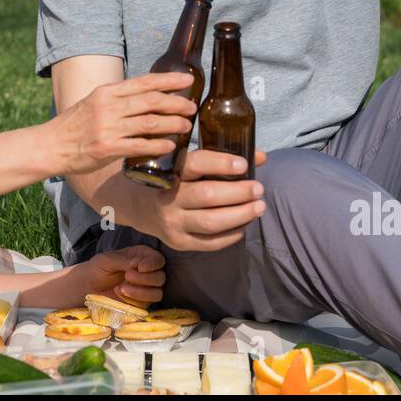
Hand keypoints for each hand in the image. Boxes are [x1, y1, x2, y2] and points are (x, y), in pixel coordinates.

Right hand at [45, 72, 197, 175]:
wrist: (51, 145)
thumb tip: (147, 97)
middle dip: (176, 103)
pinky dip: (157, 144)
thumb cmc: (75, 125)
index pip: (144, 82)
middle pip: (151, 100)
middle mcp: (108, 106)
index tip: (188, 80)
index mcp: (107, 92)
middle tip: (192, 107)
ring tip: (187, 126)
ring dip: (172, 123)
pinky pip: (139, 145)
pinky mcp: (107, 148)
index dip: (169, 80)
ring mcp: (108, 127)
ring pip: (149, 122)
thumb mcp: (94, 102)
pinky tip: (170, 145)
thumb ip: (118, 99)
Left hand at [72, 244, 166, 306]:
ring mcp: (145, 289)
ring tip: (122, 288)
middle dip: (145, 278)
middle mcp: (147, 272)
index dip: (153, 264)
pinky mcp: (140, 303)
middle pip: (161, 277)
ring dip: (141, 292)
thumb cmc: (97, 268)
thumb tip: (140, 264)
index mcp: (142, 256)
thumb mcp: (107, 260)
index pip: (158, 259)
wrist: (86, 288)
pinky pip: (146, 304)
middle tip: (127, 276)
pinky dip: (133, 300)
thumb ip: (124, 260)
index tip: (140, 267)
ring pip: (157, 293)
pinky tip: (119, 293)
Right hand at [137, 146, 267, 251]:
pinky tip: (244, 224)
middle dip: (239, 193)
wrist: (139, 205)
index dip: (221, 164)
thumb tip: (261, 157)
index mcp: (170, 171)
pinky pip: (210, 243)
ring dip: (241, 215)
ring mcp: (172, 222)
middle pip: (207, 195)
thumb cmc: (172, 179)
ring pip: (211, 222)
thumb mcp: (188, 163)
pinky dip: (232, 234)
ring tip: (259, 207)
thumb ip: (221, 160)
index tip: (244, 164)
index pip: (195, 164)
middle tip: (258, 189)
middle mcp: (168, 197)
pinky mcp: (178, 242)